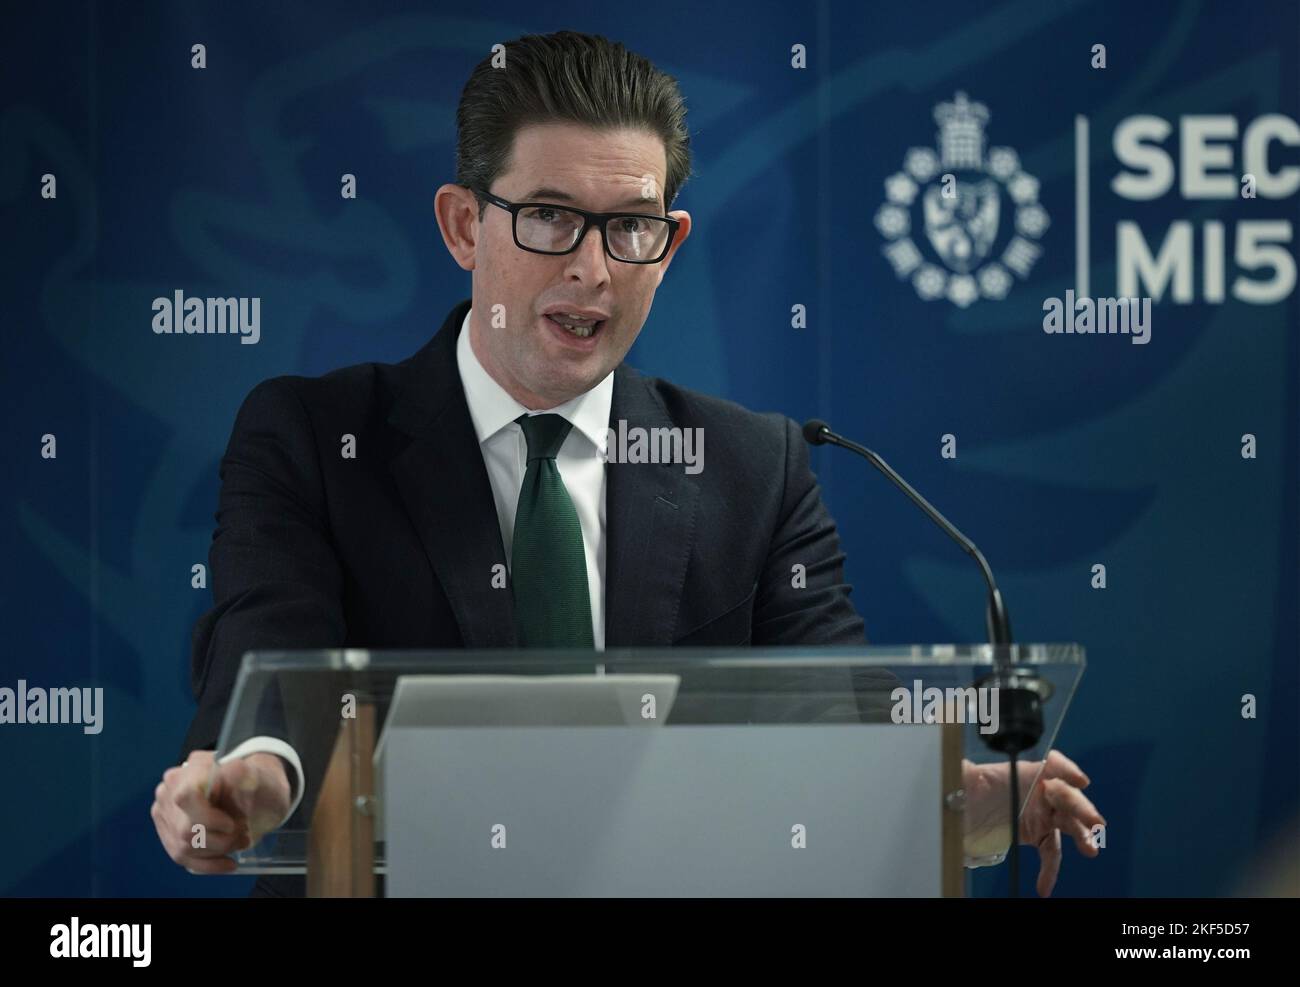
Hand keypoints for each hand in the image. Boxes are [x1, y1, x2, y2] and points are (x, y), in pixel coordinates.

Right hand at [151, 750, 291, 874]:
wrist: (253, 789)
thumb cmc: (256, 781)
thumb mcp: (259, 775)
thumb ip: (247, 773)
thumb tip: (235, 769)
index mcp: (191, 769)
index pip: (186, 797)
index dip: (208, 818)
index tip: (230, 825)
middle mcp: (170, 789)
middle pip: (186, 829)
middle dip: (220, 839)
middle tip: (244, 836)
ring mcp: (166, 812)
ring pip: (184, 847)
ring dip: (217, 851)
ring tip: (240, 842)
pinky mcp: (168, 832)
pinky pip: (182, 857)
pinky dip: (208, 864)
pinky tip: (228, 863)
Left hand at [963, 749, 1105, 896]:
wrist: (963, 813)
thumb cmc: (966, 789)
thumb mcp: (964, 778)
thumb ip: (966, 773)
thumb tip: (963, 769)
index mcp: (1025, 772)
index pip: (1053, 766)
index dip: (1068, 770)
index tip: (1080, 781)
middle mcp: (1039, 791)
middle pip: (1067, 796)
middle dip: (1082, 808)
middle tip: (1095, 822)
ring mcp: (1042, 813)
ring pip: (1069, 823)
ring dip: (1083, 835)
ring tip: (1091, 850)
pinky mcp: (1039, 834)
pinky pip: (1051, 852)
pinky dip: (1050, 871)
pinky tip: (1044, 887)